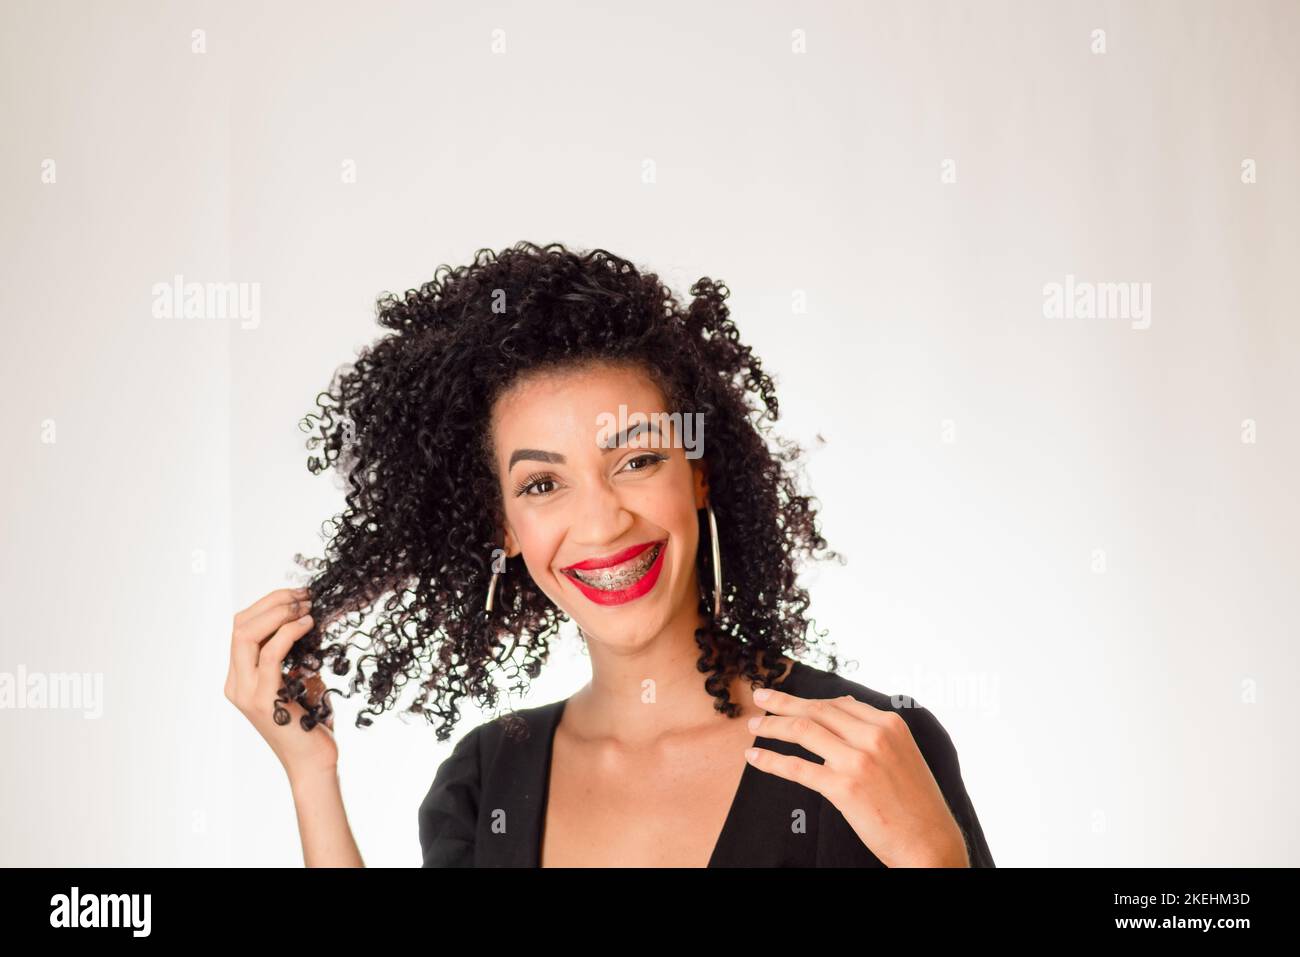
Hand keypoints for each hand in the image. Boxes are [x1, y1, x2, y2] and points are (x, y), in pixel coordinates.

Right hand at [224, 587, 337, 781]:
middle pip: (239, 626)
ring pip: (246, 635)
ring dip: (279, 613)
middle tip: (304, 596)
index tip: (298, 595)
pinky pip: (270, 654)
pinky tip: (308, 624)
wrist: (313, 762)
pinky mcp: (264, 700)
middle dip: (272, 602)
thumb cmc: (310, 721)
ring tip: (306, 606)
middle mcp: (236, 683)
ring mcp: (246, 692)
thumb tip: (306, 616)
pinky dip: (289, 632)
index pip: (241, 628)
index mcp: (239, 678)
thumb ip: (294, 652)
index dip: (267, 604)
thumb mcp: (299, 678)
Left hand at [746, 686, 968, 866]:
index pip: (838, 703)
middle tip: (760, 696)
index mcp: (889, 724)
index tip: (787, 699)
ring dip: (773, 726)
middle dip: (783, 702)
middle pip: (817, 710)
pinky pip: (798, 767)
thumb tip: (842, 703)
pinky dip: (771, 760)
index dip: (808, 700)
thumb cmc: (916, 803)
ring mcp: (858, 761)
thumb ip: (873, 729)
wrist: (930, 844)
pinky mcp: (844, 788)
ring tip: (754, 727)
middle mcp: (874, 736)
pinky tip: (755, 758)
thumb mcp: (903, 753)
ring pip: (803, 730)